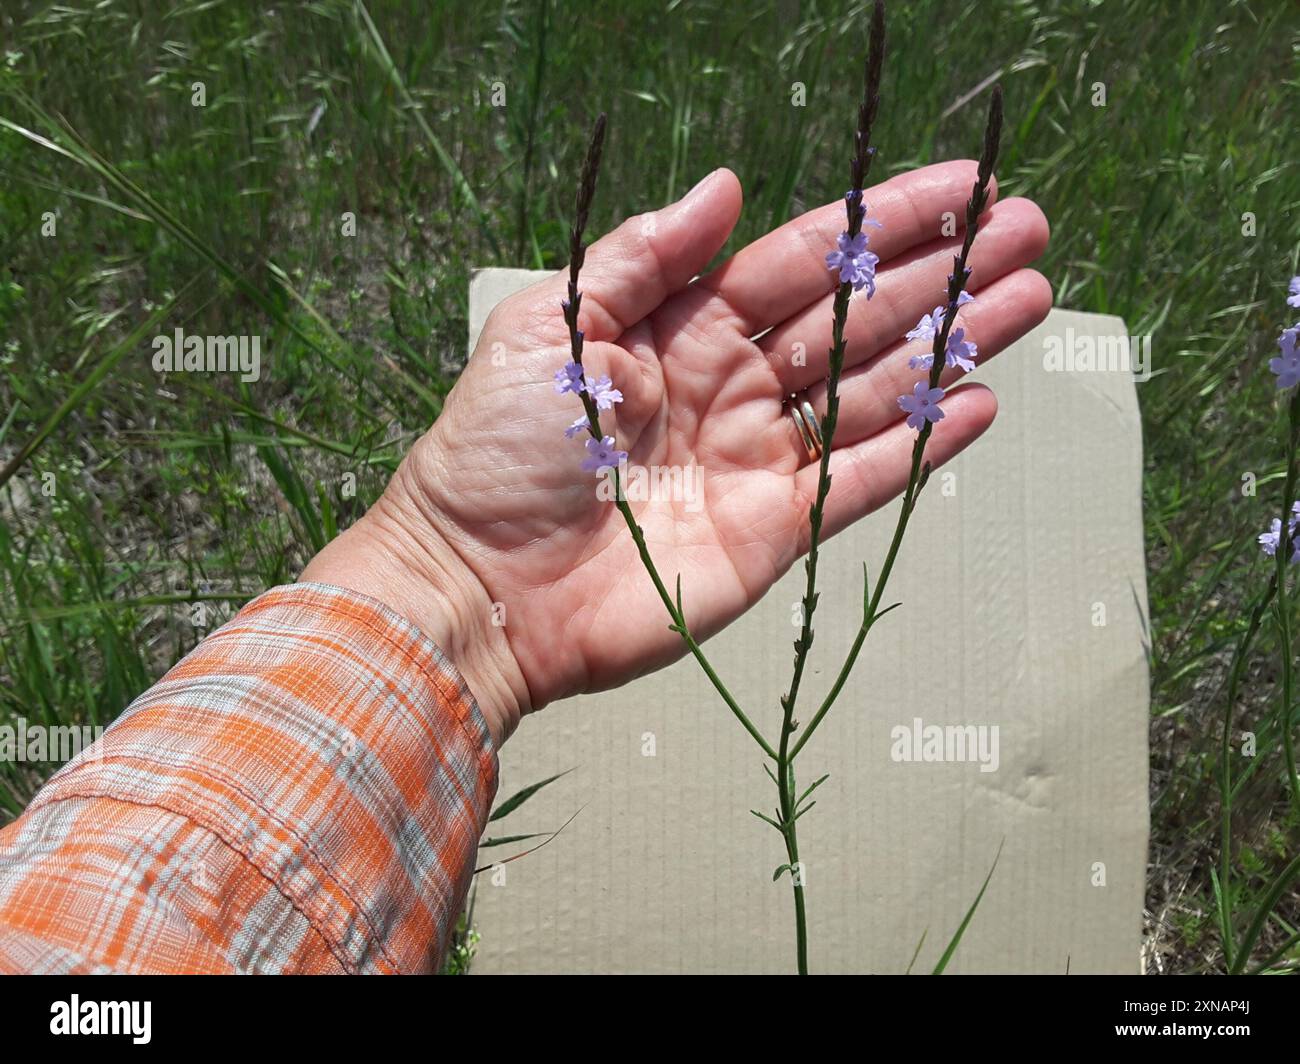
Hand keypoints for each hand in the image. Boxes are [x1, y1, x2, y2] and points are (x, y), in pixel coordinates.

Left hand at [304, 162, 1049, 744]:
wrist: (483, 589)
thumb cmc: (500, 452)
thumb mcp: (553, 325)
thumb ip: (642, 256)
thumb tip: (728, 186)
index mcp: (680, 328)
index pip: (800, 260)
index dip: (880, 223)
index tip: (960, 188)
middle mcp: (730, 387)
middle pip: (854, 319)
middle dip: (940, 274)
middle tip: (1026, 229)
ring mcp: (756, 462)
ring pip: (874, 393)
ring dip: (951, 346)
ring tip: (1027, 298)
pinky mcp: (773, 533)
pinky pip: (861, 482)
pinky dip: (921, 448)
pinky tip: (977, 403)